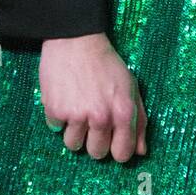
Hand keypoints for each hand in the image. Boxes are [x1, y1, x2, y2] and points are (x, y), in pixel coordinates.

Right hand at [39, 32, 147, 162]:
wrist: (76, 40)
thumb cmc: (106, 63)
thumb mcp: (131, 87)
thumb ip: (139, 120)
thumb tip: (140, 151)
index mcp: (123, 112)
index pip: (123, 154)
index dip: (118, 150)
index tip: (112, 141)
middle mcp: (100, 117)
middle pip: (97, 154)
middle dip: (95, 141)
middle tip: (92, 122)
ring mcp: (76, 115)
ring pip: (73, 145)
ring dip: (74, 131)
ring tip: (77, 109)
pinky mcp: (55, 110)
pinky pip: (55, 128)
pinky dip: (58, 117)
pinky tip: (65, 98)